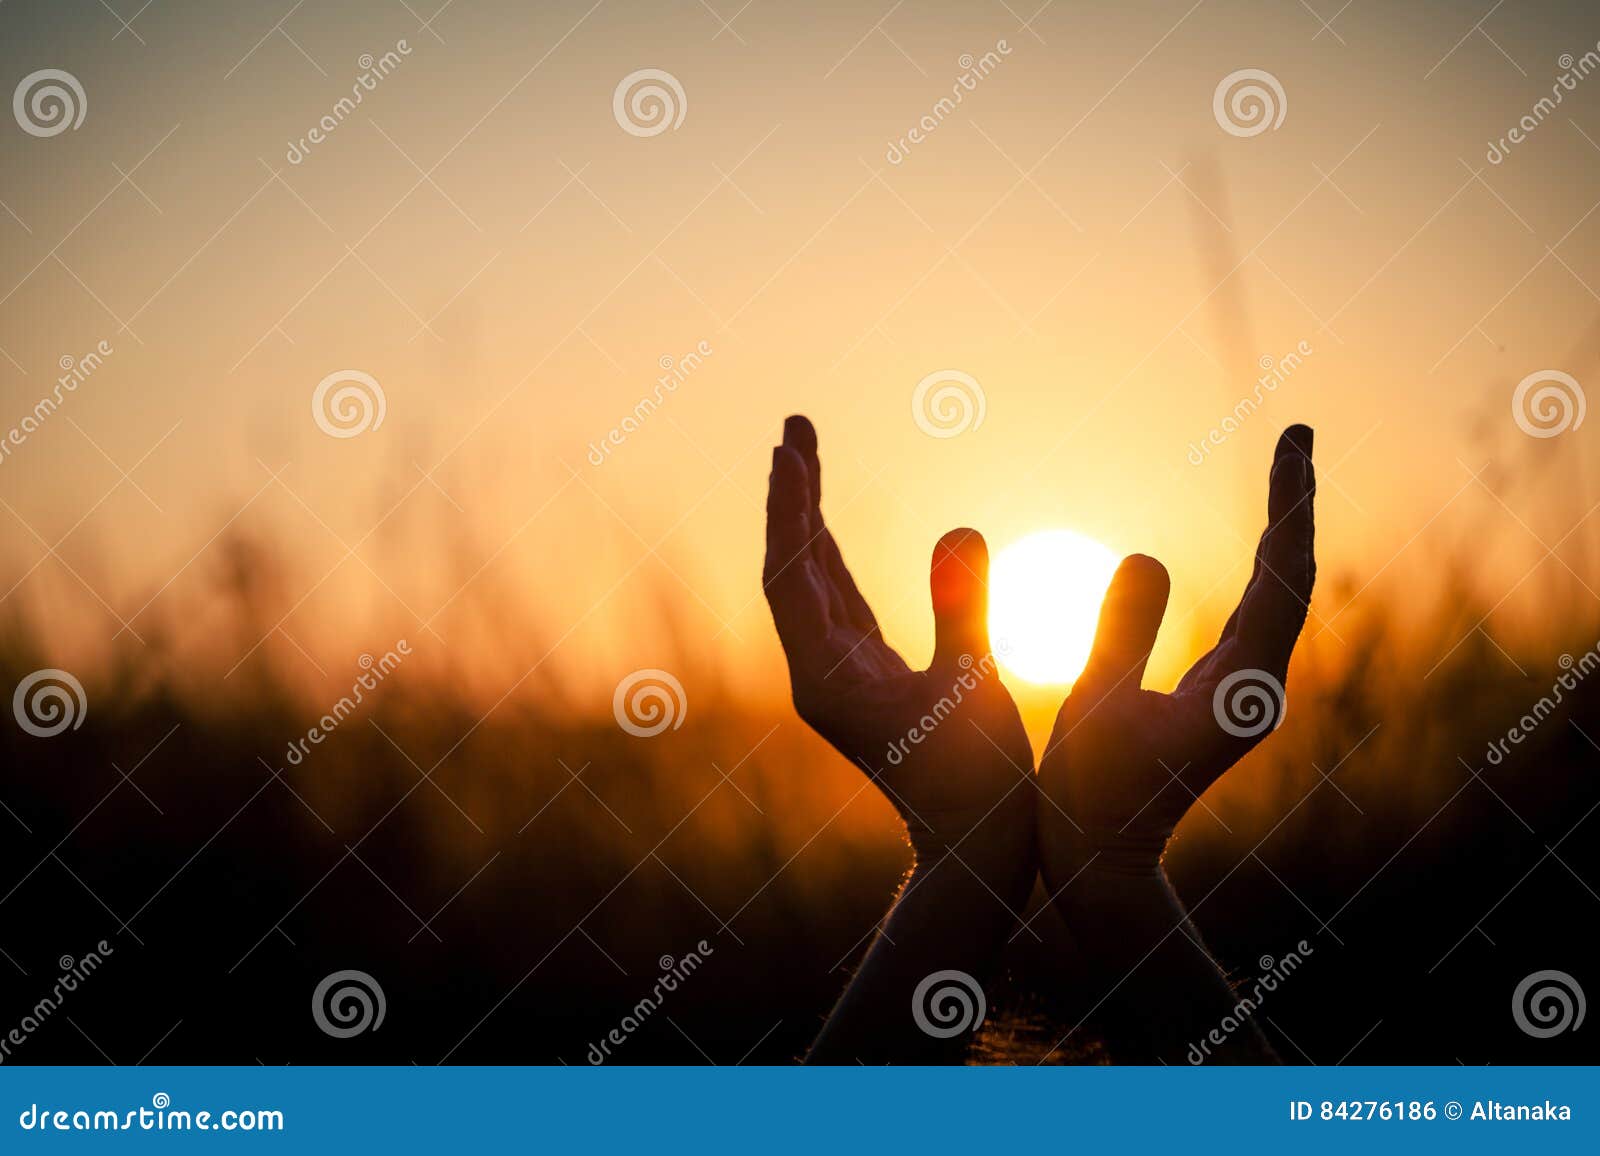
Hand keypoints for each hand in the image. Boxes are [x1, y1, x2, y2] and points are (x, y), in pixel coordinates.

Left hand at [763, 415, 1033, 880]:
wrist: (973, 851)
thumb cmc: (978, 782)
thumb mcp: (974, 687)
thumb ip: (963, 607)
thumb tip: (960, 526)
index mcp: (827, 677)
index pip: (792, 575)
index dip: (791, 508)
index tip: (790, 448)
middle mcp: (817, 675)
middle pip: (792, 569)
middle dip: (793, 497)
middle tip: (794, 425)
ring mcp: (836, 680)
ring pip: (811, 587)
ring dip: (808, 522)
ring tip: (803, 457)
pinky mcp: (862, 684)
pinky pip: (836, 608)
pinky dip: (831, 563)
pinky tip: (828, 534)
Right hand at [1038, 425, 1315, 888]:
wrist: (1104, 868)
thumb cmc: (1092, 799)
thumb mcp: (1098, 707)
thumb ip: (1123, 631)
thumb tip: (1148, 552)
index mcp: (1241, 689)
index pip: (1284, 578)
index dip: (1291, 507)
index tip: (1292, 443)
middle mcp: (1258, 687)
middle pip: (1294, 578)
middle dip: (1297, 504)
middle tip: (1297, 434)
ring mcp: (1244, 692)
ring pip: (1280, 597)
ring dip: (1282, 532)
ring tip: (1284, 469)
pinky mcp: (1223, 696)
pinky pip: (1255, 616)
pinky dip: (1258, 568)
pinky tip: (1256, 546)